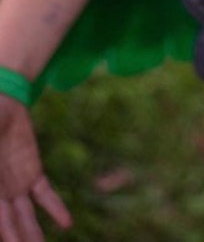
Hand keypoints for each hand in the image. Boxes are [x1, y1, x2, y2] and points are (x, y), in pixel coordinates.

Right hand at [0, 95, 70, 240]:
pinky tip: (67, 222)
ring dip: (35, 234)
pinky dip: (56, 208)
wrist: (3, 105)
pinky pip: (45, 195)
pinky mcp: (33, 173)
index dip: (4, 233)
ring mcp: (16, 186)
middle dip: (18, 240)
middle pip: (8, 226)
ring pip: (27, 217)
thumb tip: (0, 191)